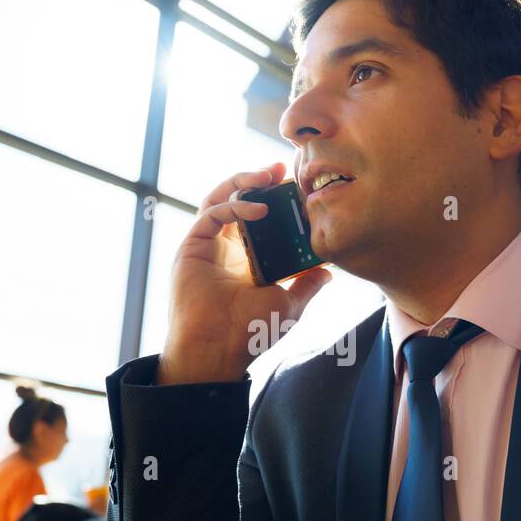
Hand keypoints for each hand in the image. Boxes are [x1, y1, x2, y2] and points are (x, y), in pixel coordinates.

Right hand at [157, 162, 331, 384]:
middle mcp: (224, 248)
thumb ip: (306, 285)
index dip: (275, 199)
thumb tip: (328, 272)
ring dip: (243, 182)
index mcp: (245, 260)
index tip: (296, 186)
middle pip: (237, 200)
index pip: (259, 218)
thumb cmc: (249, 334)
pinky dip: (235, 206)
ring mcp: (206, 245)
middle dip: (258, 181)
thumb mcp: (289, 306)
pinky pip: (212, 214)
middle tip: (282, 168)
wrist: (218, 351)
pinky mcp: (192, 246)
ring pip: (220, 198)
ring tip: (269, 176)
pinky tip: (259, 209)